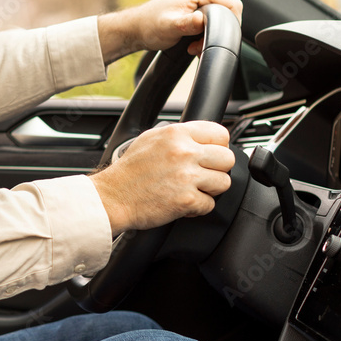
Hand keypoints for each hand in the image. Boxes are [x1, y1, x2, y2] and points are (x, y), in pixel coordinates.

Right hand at [88, 121, 233, 234]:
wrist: (112, 197)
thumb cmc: (129, 171)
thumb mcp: (150, 139)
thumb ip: (178, 135)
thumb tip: (204, 138)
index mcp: (175, 134)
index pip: (220, 134)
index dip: (218, 147)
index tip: (210, 156)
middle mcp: (183, 152)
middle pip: (228, 159)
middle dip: (217, 169)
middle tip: (201, 175)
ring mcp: (186, 176)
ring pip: (224, 182)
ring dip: (210, 189)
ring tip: (191, 189)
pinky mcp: (187, 200)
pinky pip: (210, 204)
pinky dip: (198, 207)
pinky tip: (182, 202)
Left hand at [97, 0, 242, 61]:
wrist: (136, 29)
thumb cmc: (149, 25)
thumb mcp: (169, 26)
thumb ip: (188, 23)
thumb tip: (203, 20)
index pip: (232, 4)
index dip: (230, 23)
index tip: (215, 38)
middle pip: (228, 11)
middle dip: (218, 31)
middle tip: (198, 44)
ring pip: (220, 18)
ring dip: (210, 34)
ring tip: (193, 44)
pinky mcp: (196, 8)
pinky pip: (211, 21)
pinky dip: (205, 34)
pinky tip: (192, 42)